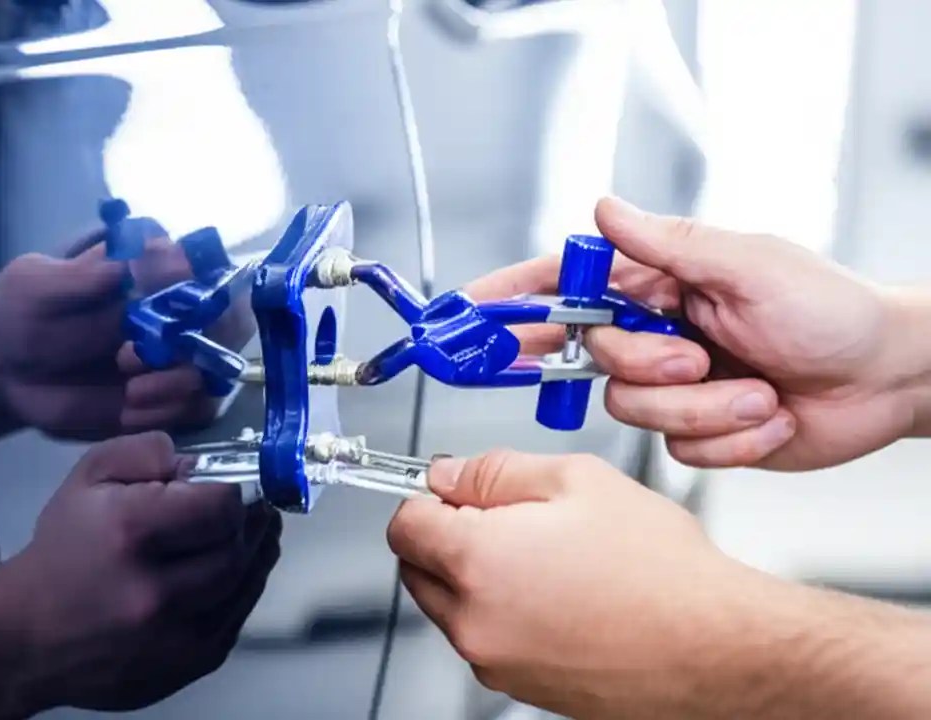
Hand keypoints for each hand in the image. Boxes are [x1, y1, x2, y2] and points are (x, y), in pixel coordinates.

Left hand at [0, 231, 233, 439]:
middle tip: (137, 354)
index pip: (207, 264)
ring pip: (219, 368)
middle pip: (233, 319)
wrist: (5, 375)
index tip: (161, 295)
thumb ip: (88, 272)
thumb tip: (150, 250)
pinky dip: (170, 412)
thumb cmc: (22, 316)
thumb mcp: (38, 284)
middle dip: (200, 339)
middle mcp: (177, 311)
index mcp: (153, 269)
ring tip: (131, 390)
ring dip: (180, 381)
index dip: (201, 279)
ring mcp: (178, 358)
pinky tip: (130, 411)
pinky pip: (198, 409)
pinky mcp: (170, 399)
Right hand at [0, 432, 280, 712]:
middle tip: (254, 506)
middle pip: (238, 548)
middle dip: (250, 522)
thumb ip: (144, 453)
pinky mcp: (186, 667)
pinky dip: (242, 591)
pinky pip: (235, 621)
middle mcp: (156, 591)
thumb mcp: (88, 478)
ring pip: (244, 586)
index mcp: (130, 533)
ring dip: (256, 554)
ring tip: (253, 531)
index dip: (235, 490)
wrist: (26, 636)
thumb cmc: (62, 550)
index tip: (231, 484)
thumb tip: (198, 465)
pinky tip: (235, 570)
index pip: (221, 505)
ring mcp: (174, 638)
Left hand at [387, 450, 775, 718]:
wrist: (716, 647)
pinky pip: (489, 639)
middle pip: (418, 568)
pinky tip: (562, 595)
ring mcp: (495, 661)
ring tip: (549, 557)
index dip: (428, 497)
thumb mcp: (575, 480)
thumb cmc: (661, 571)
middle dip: (446, 537)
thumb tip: (449, 474)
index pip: (402, 523)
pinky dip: (506, 614)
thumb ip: (494, 472)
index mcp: (474, 561)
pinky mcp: (521, 687)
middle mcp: (473, 621)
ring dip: (477, 578)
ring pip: (452, 607)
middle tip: (507, 518)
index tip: (454, 490)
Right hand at [468, 196, 926, 469]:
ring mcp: (675, 386)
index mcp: (661, 284)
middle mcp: (658, 334)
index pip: (568, 284)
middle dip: (651, 366)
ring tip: (756, 389)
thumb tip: (604, 212)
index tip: (467, 311)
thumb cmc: (831, 310)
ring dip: (705, 407)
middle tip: (697, 355)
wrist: (886, 380)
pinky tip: (767, 415)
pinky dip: (729, 437)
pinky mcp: (697, 433)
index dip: (512, 297)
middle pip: (595, 360)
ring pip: (634, 413)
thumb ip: (668, 245)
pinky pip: (678, 451)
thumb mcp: (748, 264)